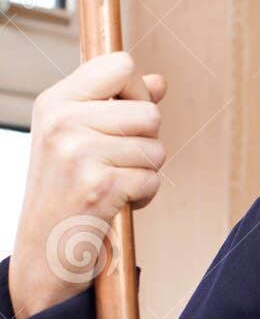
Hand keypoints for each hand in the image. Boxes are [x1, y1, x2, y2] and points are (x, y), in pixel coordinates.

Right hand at [9, 51, 167, 318]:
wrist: (42, 253)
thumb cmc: (65, 195)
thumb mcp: (81, 140)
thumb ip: (118, 107)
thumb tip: (158, 82)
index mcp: (55, 102)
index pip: (119, 65)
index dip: (137, 92)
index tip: (125, 120)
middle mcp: (62, 121)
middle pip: (148, 112)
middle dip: (146, 144)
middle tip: (117, 165)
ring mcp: (78, 153)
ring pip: (155, 149)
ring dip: (144, 173)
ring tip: (113, 186)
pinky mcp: (98, 186)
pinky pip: (152, 180)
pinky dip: (143, 197)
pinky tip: (116, 205)